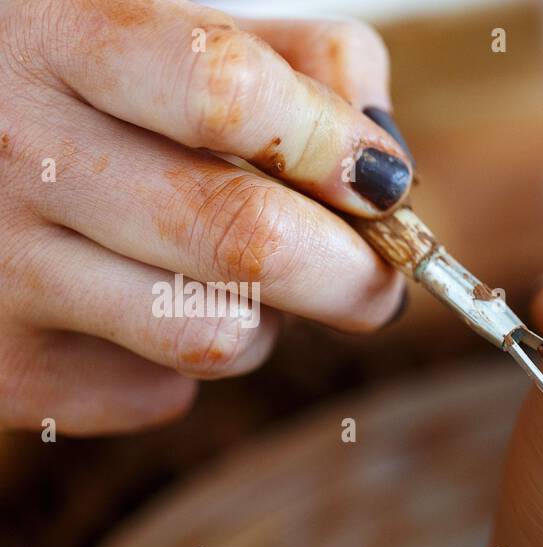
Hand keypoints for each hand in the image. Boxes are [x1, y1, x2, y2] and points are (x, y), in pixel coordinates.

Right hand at [0, 0, 413, 433]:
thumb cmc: (82, 90)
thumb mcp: (167, 29)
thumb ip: (295, 64)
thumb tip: (383, 160)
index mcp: (61, 37)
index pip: (229, 94)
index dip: (333, 147)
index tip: (381, 181)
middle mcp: (17, 154)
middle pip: (248, 241)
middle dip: (353, 273)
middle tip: (379, 275)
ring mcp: (1, 270)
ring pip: (220, 336)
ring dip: (267, 321)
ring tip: (237, 281)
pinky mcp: (8, 369)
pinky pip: (162, 393)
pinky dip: (186, 364)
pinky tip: (146, 308)